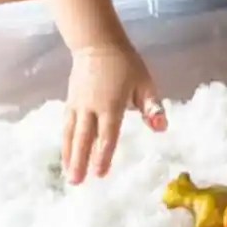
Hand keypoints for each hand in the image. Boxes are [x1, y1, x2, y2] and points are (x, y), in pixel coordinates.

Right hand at [62, 43, 164, 183]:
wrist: (97, 44)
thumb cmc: (126, 65)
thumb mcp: (144, 83)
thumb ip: (152, 107)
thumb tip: (161, 127)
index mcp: (112, 105)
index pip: (108, 134)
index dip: (103, 155)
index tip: (100, 174)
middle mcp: (91, 107)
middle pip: (84, 138)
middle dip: (81, 161)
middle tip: (77, 183)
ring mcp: (77, 105)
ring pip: (71, 134)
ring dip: (69, 156)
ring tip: (68, 176)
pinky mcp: (70, 102)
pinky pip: (66, 126)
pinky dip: (64, 143)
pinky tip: (65, 156)